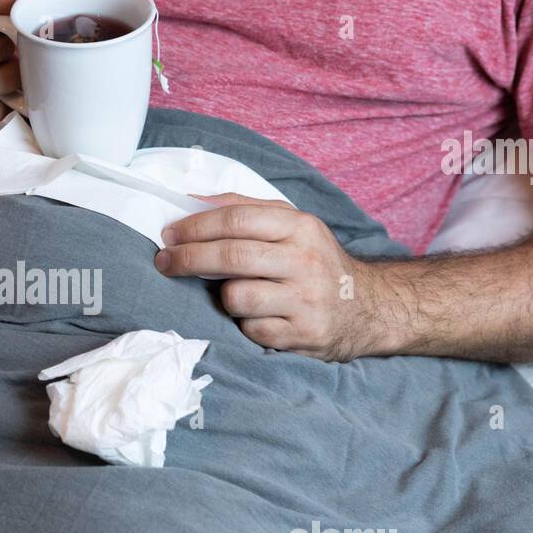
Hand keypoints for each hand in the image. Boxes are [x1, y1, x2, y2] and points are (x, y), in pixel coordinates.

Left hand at [154, 193, 394, 360]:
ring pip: (236, 297)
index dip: (195, 227)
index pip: (236, 219)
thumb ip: (245, 208)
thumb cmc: (315, 262)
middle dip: (187, 259)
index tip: (169, 234)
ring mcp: (305, 300)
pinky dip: (244, 323)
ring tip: (229, 293)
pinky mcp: (303, 334)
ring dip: (221, 296)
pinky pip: (251, 329)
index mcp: (300, 227)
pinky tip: (257, 316)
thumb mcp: (293, 225)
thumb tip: (192, 199)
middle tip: (164, 262)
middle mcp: (306, 261)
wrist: (367, 307)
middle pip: (231, 257)